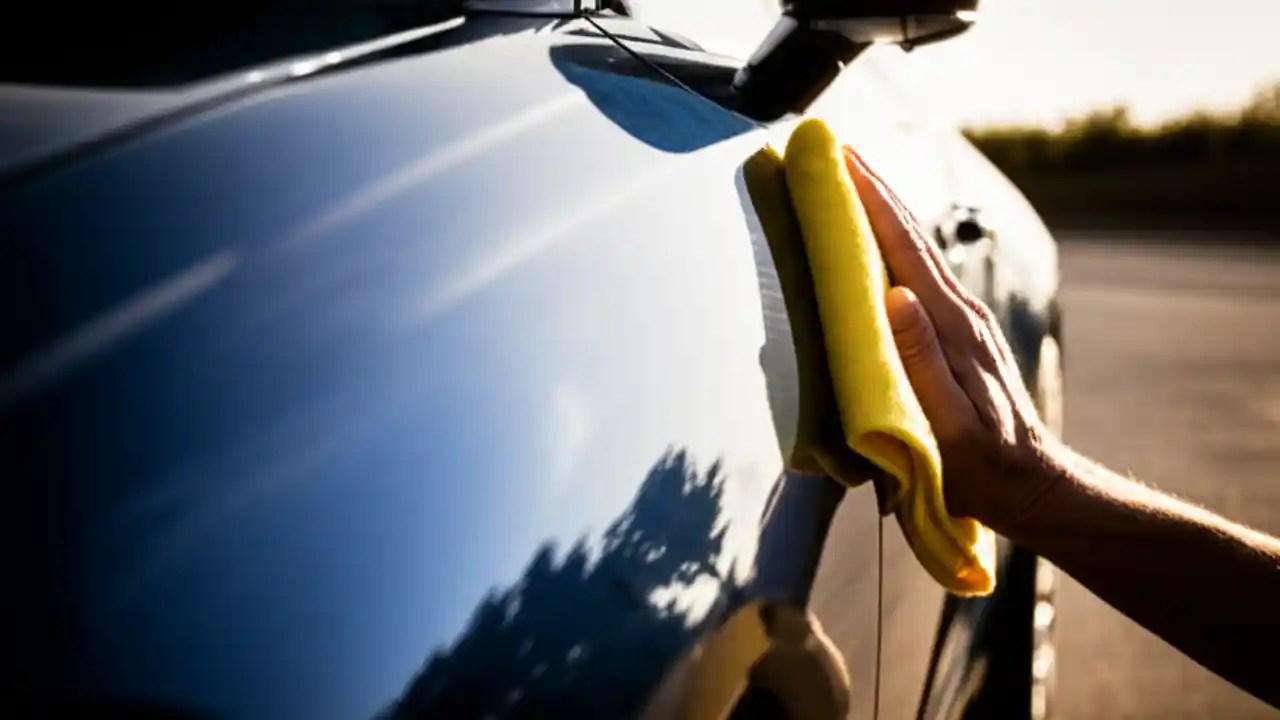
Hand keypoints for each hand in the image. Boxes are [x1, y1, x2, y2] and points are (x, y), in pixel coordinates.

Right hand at [843, 149, 1064, 533]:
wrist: (1031, 484)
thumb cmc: (981, 468)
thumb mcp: (950, 426)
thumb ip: (922, 362)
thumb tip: (895, 296)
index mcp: (953, 328)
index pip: (906, 250)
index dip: (872, 203)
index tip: (841, 162)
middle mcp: (960, 313)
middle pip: (912, 237)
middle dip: (874, 191)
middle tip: (837, 153)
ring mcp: (962, 321)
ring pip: (917, 251)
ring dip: (884, 212)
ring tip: (851, 183)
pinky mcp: (959, 334)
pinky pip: (921, 273)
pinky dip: (895, 244)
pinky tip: (879, 244)